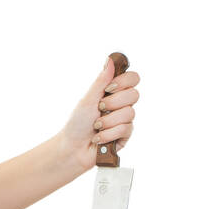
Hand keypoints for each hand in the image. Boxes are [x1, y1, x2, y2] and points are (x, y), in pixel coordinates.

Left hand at [57, 55, 140, 173]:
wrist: (73, 149)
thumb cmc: (77, 124)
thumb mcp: (88, 99)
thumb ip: (101, 81)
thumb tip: (110, 59)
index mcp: (113, 92)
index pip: (133, 78)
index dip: (124, 82)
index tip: (109, 88)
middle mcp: (121, 104)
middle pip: (134, 94)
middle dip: (113, 103)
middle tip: (99, 109)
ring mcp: (124, 120)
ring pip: (129, 113)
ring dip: (108, 121)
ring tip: (96, 127)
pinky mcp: (125, 135)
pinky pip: (126, 129)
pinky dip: (108, 134)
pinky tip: (99, 138)